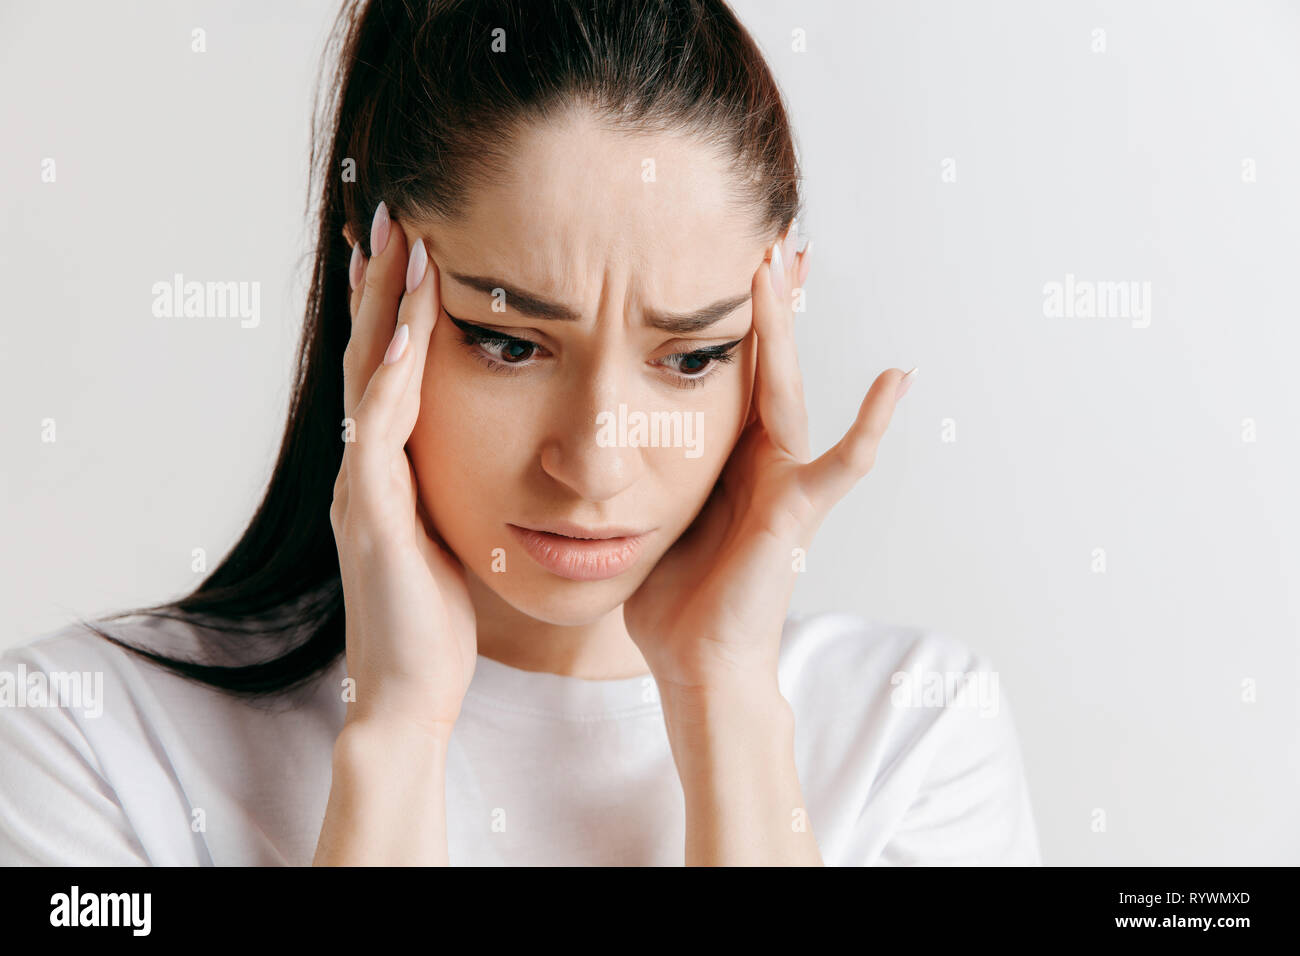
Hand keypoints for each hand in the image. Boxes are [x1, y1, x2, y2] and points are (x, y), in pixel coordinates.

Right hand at [331, 201, 476, 734]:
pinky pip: (382, 428)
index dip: (399, 309)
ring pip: (371, 377)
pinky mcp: (370, 513)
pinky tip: (413, 327)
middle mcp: (366, 467)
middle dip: (383, 284)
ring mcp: (360, 486)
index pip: (393, 371)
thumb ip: (457, 489)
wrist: (409, 693)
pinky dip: (395, 373)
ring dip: (386, 307)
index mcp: (389, 470)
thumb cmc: (437, 621)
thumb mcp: (454, 536)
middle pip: (373, 355)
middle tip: (395, 214)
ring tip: (402, 241)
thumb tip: (497, 455)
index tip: (418, 249)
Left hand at [624, 227, 915, 692]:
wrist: (698, 664)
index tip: (715, 255)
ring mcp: (783, 482)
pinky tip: (895, 383)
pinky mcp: (795, 514)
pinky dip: (868, 427)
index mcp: (724, 455)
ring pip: (789, 390)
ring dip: (788, 329)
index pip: (726, 371)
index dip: (723, 315)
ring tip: (790, 264)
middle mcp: (759, 460)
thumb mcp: (648, 516)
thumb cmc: (674, 599)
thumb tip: (592, 441)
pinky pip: (839, 466)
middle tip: (763, 231)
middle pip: (763, 364)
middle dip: (762, 300)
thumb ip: (639, 473)